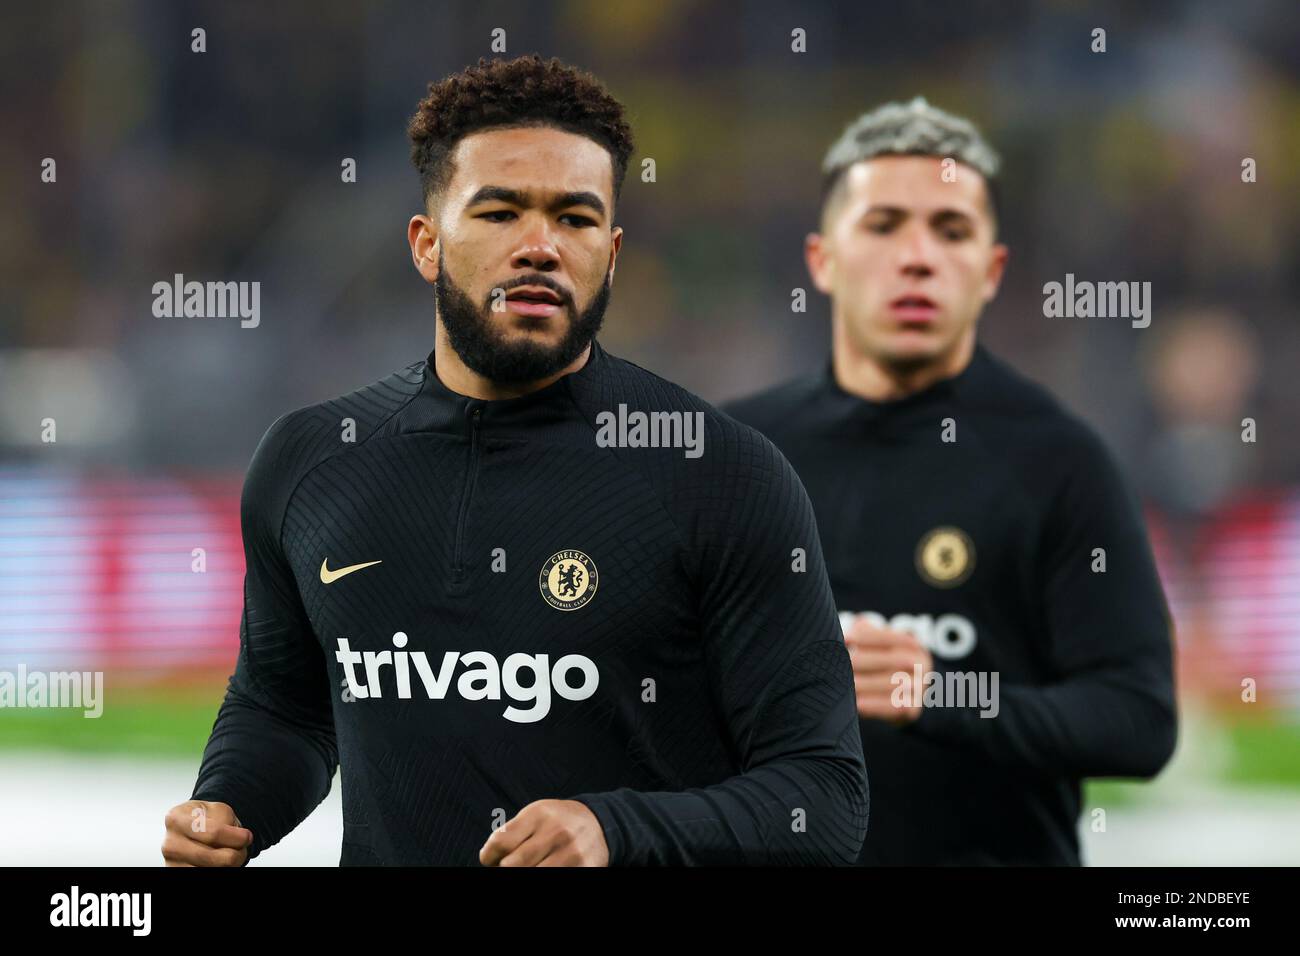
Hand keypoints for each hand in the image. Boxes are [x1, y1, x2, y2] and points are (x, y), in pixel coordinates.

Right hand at [161, 800, 252, 866]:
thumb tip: (238, 839)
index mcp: (176, 819)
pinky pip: (203, 874)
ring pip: (207, 870)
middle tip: (242, 849)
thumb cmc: (205, 818)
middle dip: (233, 855)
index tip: (247, 837)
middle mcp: (169, 843)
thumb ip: (226, 821)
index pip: (212, 833)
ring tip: (231, 854)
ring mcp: (170, 862)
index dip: (234, 837)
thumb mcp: (217, 809)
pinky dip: (217, 869)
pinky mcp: (175, 874)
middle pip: (207, 856)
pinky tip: (219, 862)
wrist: (194, 828)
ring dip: (226, 865)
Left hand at [479, 799, 608, 866]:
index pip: (501, 842)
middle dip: (505, 868)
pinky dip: (543, 878)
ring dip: (524, 874)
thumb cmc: (557, 822)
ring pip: (532, 875)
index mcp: (539, 814)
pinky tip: (543, 868)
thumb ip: (512, 832)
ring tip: (528, 866)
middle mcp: (556, 832)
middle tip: (509, 865)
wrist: (599, 824)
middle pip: (513, 864)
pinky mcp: (583, 869)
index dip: (489, 856)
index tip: (490, 859)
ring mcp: (571, 853)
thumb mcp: (535, 814)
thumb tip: (489, 858)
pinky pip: (554, 880)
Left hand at [844, 616, 933, 724]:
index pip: (891, 637)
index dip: (868, 637)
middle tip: (844, 662)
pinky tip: (857, 703)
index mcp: (912, 644)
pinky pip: (895, 707)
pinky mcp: (913, 708)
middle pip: (896, 660)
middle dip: (867, 660)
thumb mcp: (873, 645)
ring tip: (846, 683)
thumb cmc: (878, 663)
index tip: (846, 638)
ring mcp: (920, 687)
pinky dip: (875, 705)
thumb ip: (863, 635)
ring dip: (868, 684)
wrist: (895, 694)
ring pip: (896, 684)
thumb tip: (847, 638)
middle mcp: (921, 665)